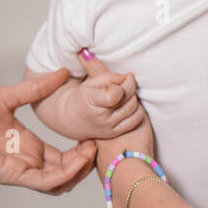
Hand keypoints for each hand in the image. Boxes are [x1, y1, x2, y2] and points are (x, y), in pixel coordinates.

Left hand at [0, 68, 96, 193]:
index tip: (95, 136)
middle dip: (85, 163)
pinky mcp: (11, 174)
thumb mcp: (8, 96)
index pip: (62, 156)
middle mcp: (25, 159)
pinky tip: (78, 158)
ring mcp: (19, 169)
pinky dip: (64, 175)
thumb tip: (61, 72)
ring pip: (59, 181)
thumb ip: (36, 89)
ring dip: (79, 170)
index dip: (81, 150)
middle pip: (65, 171)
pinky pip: (45, 182)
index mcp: (26, 144)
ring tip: (91, 151)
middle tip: (99, 146)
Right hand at [75, 51, 154, 171]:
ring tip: (123, 94)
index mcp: (91, 101)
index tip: (120, 79)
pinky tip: (127, 105)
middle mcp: (101, 118)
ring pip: (135, 108)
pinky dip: (136, 109)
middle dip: (130, 87)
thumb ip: (109, 75)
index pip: (117, 94)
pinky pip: (137, 118)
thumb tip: (127, 75)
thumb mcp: (90, 81)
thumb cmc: (81, 98)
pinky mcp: (115, 133)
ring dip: (133, 98)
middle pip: (129, 98)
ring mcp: (109, 128)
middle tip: (125, 82)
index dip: (122, 84)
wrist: (71, 119)